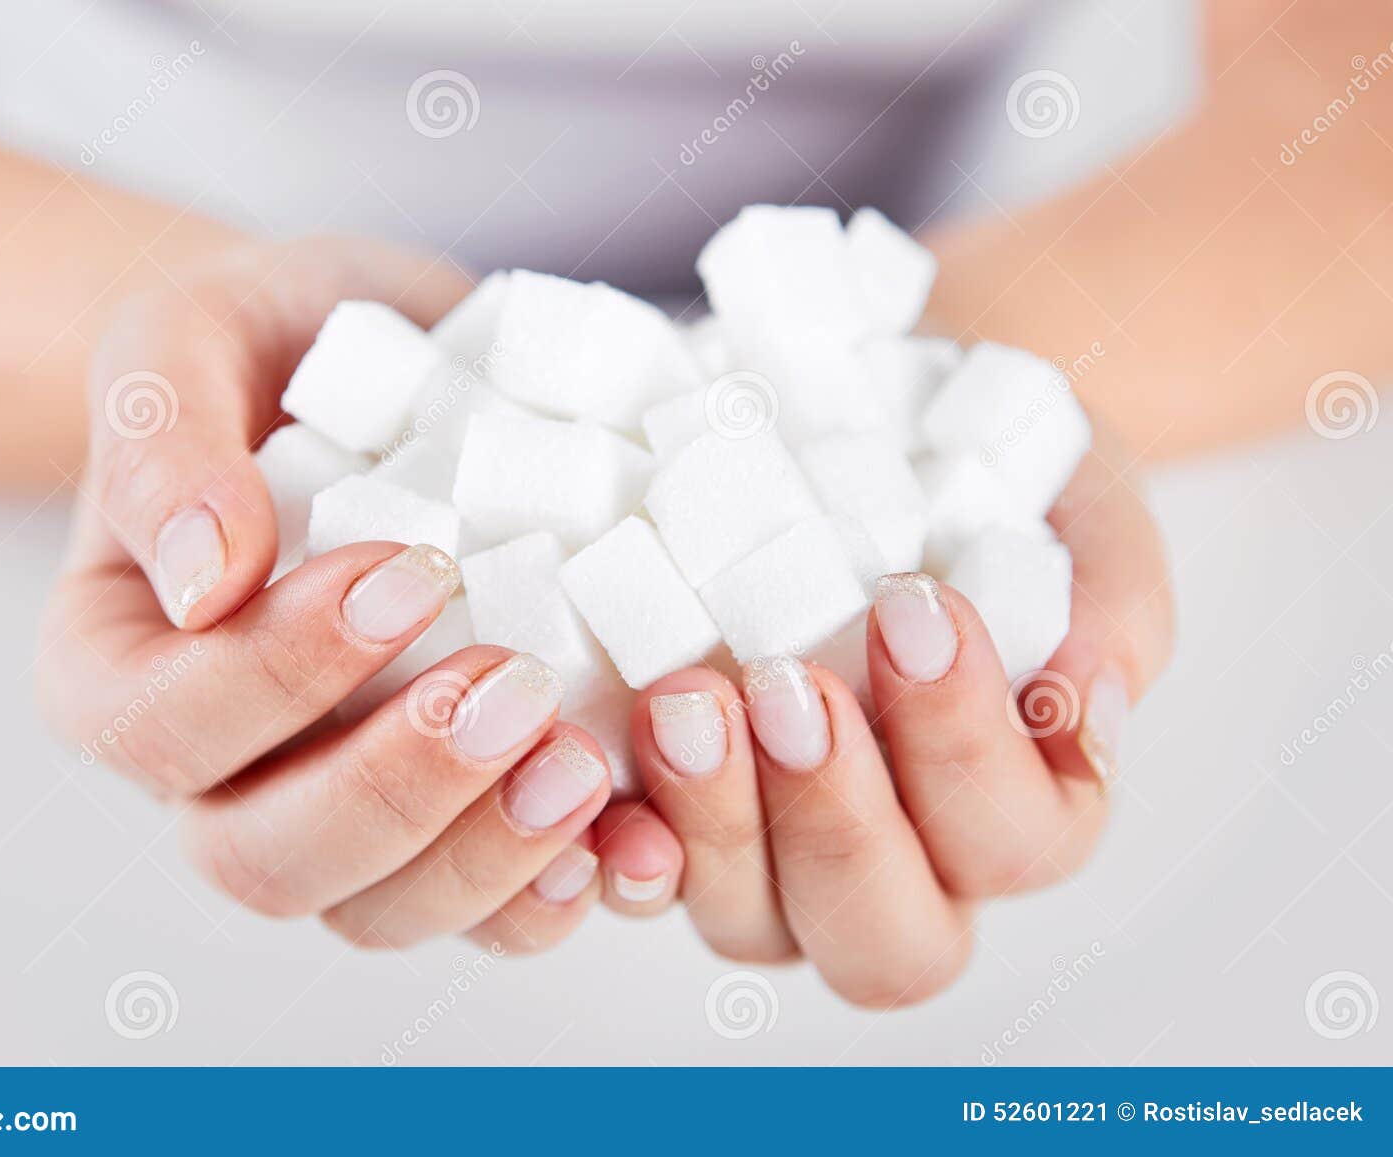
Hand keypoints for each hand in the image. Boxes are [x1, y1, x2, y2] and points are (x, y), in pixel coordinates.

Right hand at [37, 238, 610, 954]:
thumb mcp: (191, 341)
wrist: (391, 365)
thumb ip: (164, 439)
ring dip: (484, 863)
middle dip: (393, 792)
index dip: (277, 678)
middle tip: (513, 685)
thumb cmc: (273, 349)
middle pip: (265, 860)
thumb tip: (203, 576)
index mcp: (122, 674)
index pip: (159, 730)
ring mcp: (342, 810)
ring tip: (584, 770)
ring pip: (381, 914)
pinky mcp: (461, 815)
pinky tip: (633, 843)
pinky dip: (564, 893)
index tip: (407, 572)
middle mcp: (221, 772)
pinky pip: (494, 911)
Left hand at [592, 424, 1174, 1005]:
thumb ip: (1114, 601)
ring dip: (716, 824)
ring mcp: (773, 858)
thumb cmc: (995, 480)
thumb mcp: (1083, 505)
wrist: (882, 424)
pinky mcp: (671, 817)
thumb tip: (1088, 693)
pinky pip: (638, 882)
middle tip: (790, 689)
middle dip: (838, 823)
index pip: (1014, 844)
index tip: (915, 609)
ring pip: (754, 927)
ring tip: (683, 701)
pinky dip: (617, 848)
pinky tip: (593, 780)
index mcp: (1014, 808)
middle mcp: (899, 862)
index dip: (966, 750)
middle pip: (888, 942)